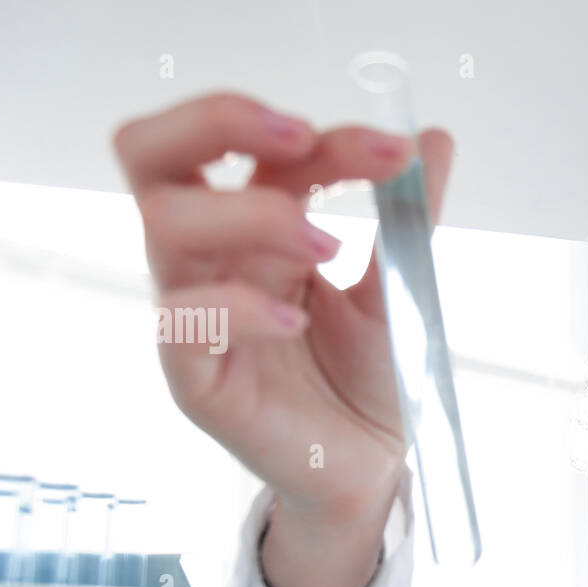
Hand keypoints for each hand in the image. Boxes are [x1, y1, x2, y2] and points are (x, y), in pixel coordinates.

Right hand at [113, 92, 454, 586]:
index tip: (398, 152)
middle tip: (300, 137)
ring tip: (326, 246)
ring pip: (166, 225)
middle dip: (218, 120)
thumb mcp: (400, 288)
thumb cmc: (368, 378)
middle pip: (152, 152)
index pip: (257, 148)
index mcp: (255, 228)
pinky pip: (185, 323)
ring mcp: (196, 316)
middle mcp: (213, 260)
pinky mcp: (196, 378)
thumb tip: (435, 138)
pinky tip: (296, 320)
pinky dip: (239, 306)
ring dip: (252, 216)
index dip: (326, 136)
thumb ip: (410, 217)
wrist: (370, 465)